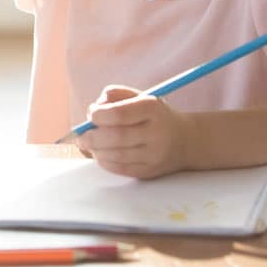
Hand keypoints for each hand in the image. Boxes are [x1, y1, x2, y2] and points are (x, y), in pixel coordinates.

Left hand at [78, 85, 197, 178]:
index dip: (99, 115)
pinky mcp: (150, 172)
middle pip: (116, 138)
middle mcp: (156, 133)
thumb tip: (96, 106)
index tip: (91, 114)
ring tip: (89, 144)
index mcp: (152, 109)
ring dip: (96, 150)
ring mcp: (154, 155)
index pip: (119, 114)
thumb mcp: (140, 97)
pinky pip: (121, 169)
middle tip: (81, 136)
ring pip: (116, 156)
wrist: (185, 140)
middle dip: (92, 137)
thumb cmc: (155, 116)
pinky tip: (101, 154)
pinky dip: (105, 162)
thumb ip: (116, 95)